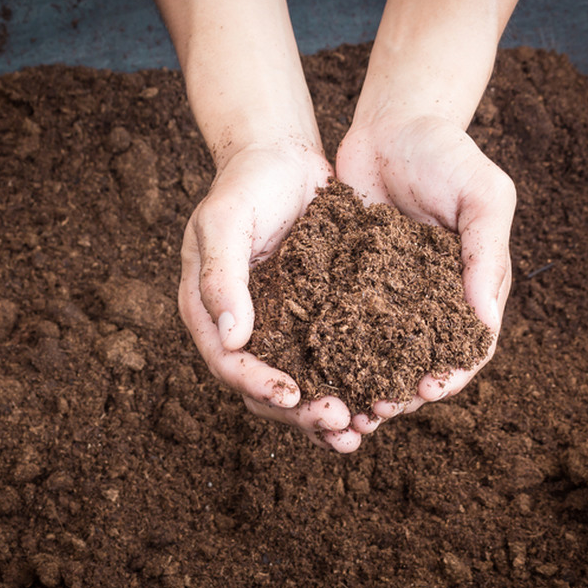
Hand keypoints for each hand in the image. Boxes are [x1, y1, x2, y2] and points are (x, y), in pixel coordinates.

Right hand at [177, 144, 362, 452]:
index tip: (293, 395)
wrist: (282, 156)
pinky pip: (330, 363)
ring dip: (326, 414)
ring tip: (360, 432)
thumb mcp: (226, 221)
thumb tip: (231, 338)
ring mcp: (280, 328)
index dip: (259, 385)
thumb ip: (221, 276)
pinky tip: (378, 401)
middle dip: (301, 413)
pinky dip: (351, 385)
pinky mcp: (315, 320)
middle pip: (264, 389)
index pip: (229, 364)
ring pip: (300, 386)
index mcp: (210, 312)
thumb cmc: (246, 183)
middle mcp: (243, 330)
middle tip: (341, 423)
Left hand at [335, 113, 514, 433]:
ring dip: (365, 384)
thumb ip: (486, 254)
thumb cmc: (447, 154)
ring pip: (379, 355)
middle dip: (402, 392)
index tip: (429, 391)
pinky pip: (343, 326)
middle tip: (377, 412)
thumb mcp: (483, 195)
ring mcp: (390, 296)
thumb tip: (485, 322)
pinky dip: (333, 352)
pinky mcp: (351, 284)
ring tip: (345, 407)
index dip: (452, 375)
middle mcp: (432, 301)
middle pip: (421, 362)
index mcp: (473, 288)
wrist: (392, 122)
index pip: (468, 348)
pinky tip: (313, 370)